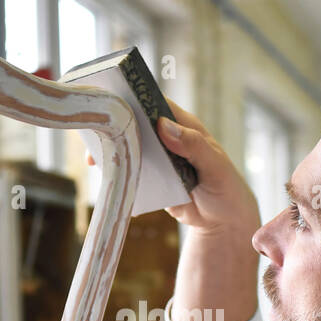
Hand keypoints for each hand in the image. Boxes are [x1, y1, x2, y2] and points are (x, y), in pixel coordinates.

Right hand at [88, 98, 260, 235]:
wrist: (222, 222)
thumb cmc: (227, 188)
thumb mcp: (215, 166)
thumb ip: (193, 145)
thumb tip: (162, 125)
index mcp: (184, 126)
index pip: (156, 103)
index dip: (136, 98)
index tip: (115, 99)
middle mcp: (166, 139)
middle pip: (137, 125)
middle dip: (116, 126)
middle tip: (96, 130)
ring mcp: (157, 160)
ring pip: (130, 149)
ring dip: (113, 152)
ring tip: (93, 158)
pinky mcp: (150, 181)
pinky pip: (131, 174)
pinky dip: (119, 175)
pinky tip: (106, 178)